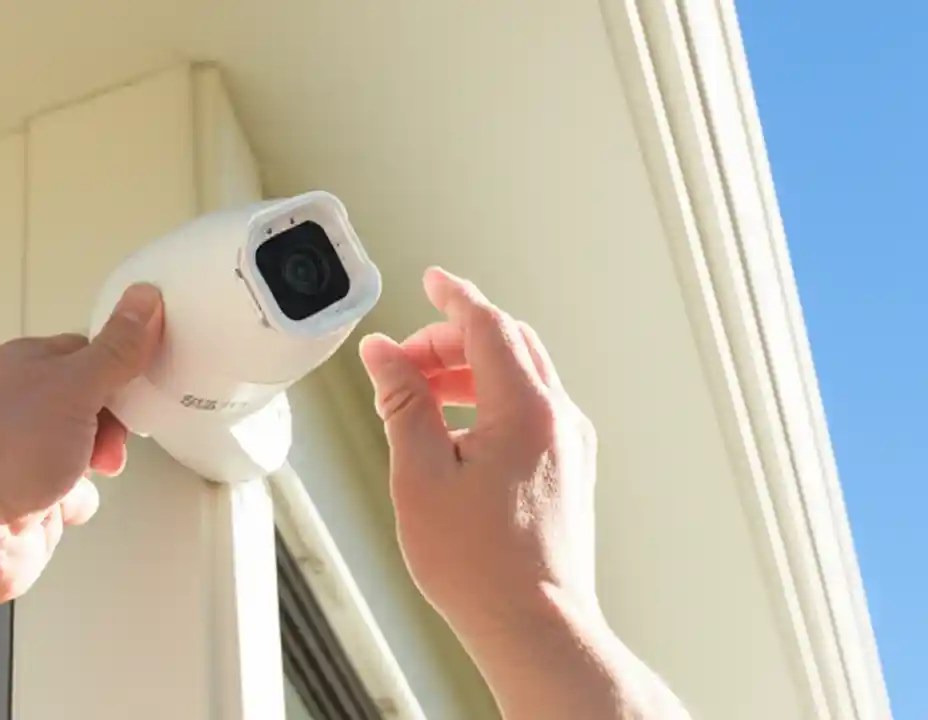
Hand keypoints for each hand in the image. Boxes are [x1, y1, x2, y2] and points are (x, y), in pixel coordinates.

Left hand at [0, 283, 162, 605]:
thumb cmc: (8, 447)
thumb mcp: (75, 387)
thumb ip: (117, 350)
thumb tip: (147, 295)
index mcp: (28, 366)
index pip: (90, 353)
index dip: (121, 369)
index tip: (146, 387)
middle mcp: (24, 406)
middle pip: (94, 405)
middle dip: (111, 427)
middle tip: (108, 443)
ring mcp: (25, 454)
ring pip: (87, 452)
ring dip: (92, 467)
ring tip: (77, 477)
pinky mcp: (30, 498)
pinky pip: (72, 496)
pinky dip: (71, 504)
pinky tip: (53, 507)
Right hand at [359, 267, 598, 637]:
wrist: (536, 626)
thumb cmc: (478, 564)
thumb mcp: (418, 474)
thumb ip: (403, 402)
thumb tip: (384, 354)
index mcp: (525, 409)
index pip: (489, 326)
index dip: (454, 298)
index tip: (431, 281)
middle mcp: (560, 419)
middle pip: (509, 345)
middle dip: (454, 338)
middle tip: (407, 357)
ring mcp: (572, 445)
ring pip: (523, 376)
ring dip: (471, 370)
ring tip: (422, 395)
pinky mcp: (571, 471)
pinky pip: (533, 409)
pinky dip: (492, 399)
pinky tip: (456, 432)